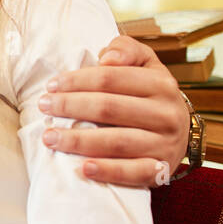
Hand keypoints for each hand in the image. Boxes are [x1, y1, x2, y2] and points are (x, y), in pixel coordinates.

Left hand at [39, 34, 188, 186]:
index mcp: (161, 83)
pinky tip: (83, 169)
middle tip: (43, 107)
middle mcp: (166, 113)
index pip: (111, 79)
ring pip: (117, 142)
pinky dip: (108, 171)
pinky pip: (133, 173)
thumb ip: (125, 50)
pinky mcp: (162, 170)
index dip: (77, 81)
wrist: (179, 131)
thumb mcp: (144, 63)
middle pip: (110, 108)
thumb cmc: (149, 93)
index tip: (51, 86)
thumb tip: (106, 58)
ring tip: (49, 138)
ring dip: (79, 140)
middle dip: (71, 106)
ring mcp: (165, 144)